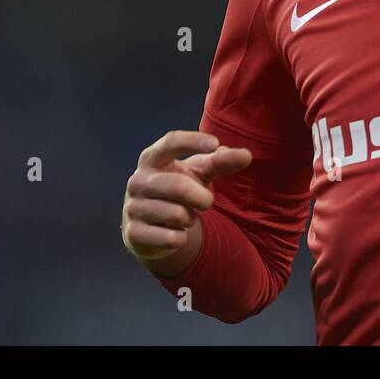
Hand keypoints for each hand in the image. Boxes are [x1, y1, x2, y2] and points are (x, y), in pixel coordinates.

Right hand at [123, 130, 252, 267]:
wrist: (151, 226)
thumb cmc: (178, 188)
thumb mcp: (199, 173)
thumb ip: (221, 162)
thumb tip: (247, 155)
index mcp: (152, 158)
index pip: (170, 142)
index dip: (192, 141)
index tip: (215, 144)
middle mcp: (137, 180)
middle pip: (178, 186)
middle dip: (202, 198)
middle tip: (206, 202)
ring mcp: (132, 206)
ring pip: (177, 214)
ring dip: (190, 218)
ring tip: (184, 216)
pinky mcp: (133, 233)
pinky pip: (171, 238)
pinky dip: (181, 237)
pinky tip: (174, 232)